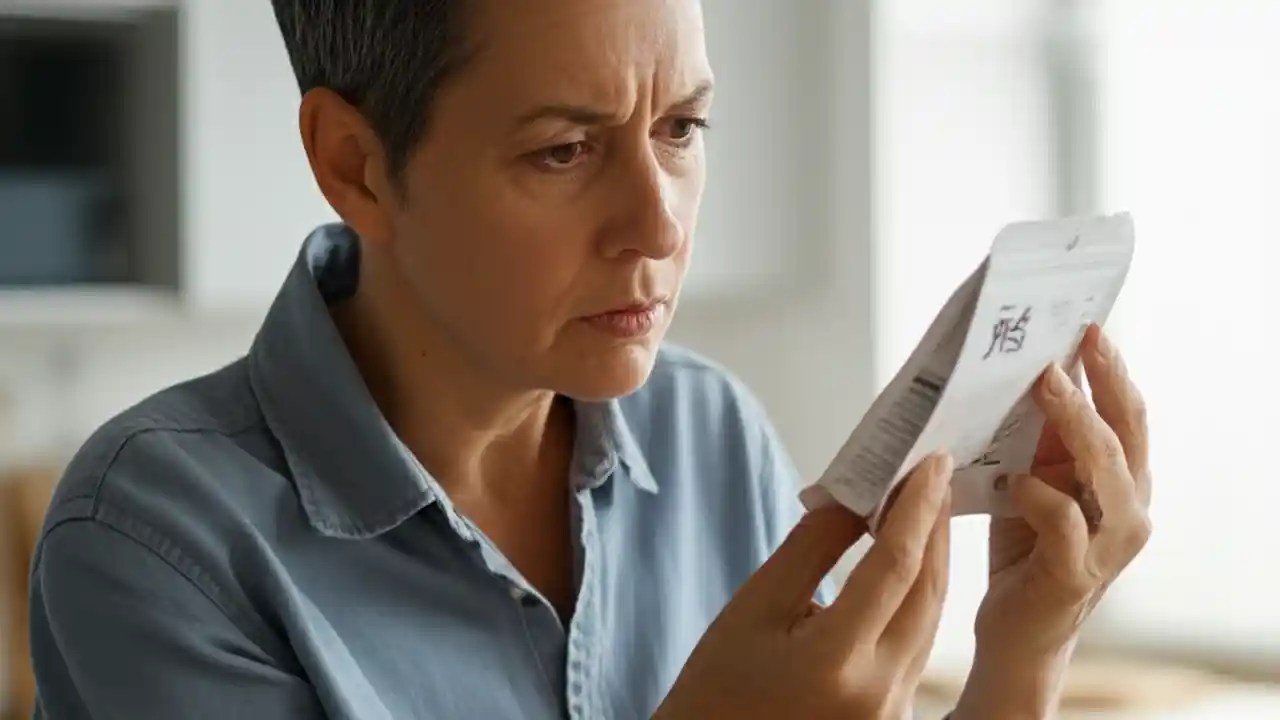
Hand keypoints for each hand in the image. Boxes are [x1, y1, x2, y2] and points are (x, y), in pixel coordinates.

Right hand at [655, 455, 953, 719]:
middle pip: (928, 592)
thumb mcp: (753, 607)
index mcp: (836, 663)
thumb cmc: (716, 688)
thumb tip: (856, 493)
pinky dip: (917, 595)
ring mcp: (893, 712)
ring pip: (931, 619)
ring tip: (923, 505)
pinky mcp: (894, 716)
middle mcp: (880, 693)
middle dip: (934, 526)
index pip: (893, 567)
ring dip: (932, 559)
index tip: (930, 461)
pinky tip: (908, 562)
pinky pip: (918, 644)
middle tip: (932, 472)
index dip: (915, 507)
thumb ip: (811, 548)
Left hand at [955, 325, 1152, 718]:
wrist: (1016, 631)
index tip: (1088, 323)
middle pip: (1128, 431)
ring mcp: (1108, 541)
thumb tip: (1028, 371)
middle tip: (1076, 340)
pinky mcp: (1075, 571)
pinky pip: (1064, 520)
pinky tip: (1012, 482)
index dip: (1112, 367)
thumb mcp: (1032, 478)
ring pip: (1107, 470)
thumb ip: (1039, 437)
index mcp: (1121, 479)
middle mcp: (1128, 507)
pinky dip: (1038, 494)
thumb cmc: (1025, 546)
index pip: (1127, 412)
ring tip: (1045, 385)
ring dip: (1077, 423)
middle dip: (1104, 380)